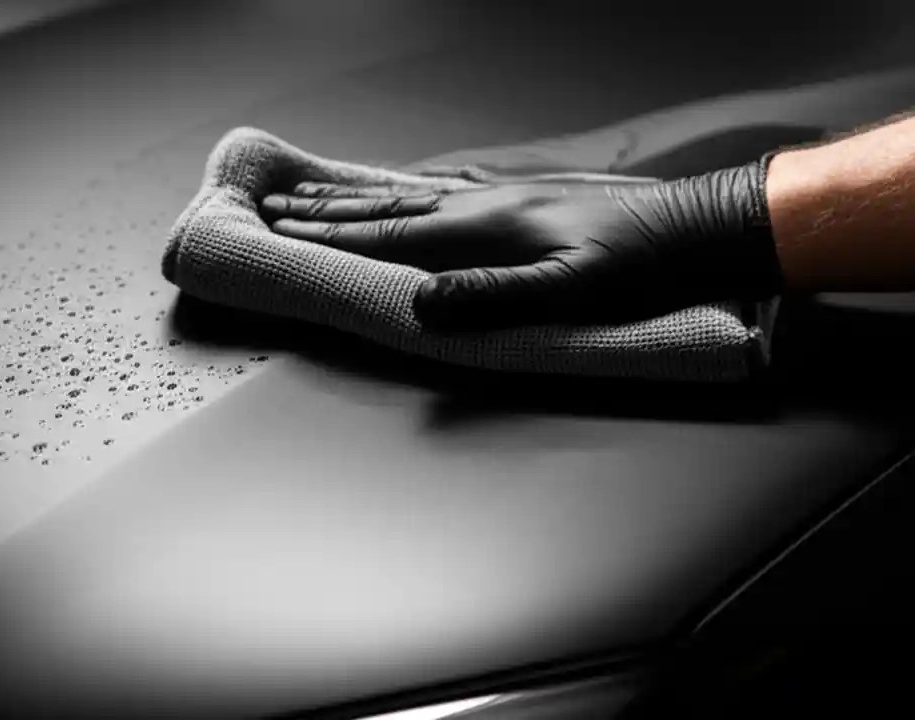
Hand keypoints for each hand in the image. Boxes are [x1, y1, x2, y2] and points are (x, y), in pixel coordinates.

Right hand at [260, 161, 782, 329]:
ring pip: (410, 192)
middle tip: (278, 202)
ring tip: (318, 192)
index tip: (284, 225)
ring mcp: (499, 196)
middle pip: (387, 203)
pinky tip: (403, 186)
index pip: (389, 232)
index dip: (332, 233)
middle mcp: (482, 204)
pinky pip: (442, 188)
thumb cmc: (633, 268)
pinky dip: (406, 187)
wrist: (688, 228)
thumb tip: (421, 303)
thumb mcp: (567, 293)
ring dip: (357, 194)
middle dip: (327, 207)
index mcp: (483, 229)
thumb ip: (491, 298)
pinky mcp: (518, 198)